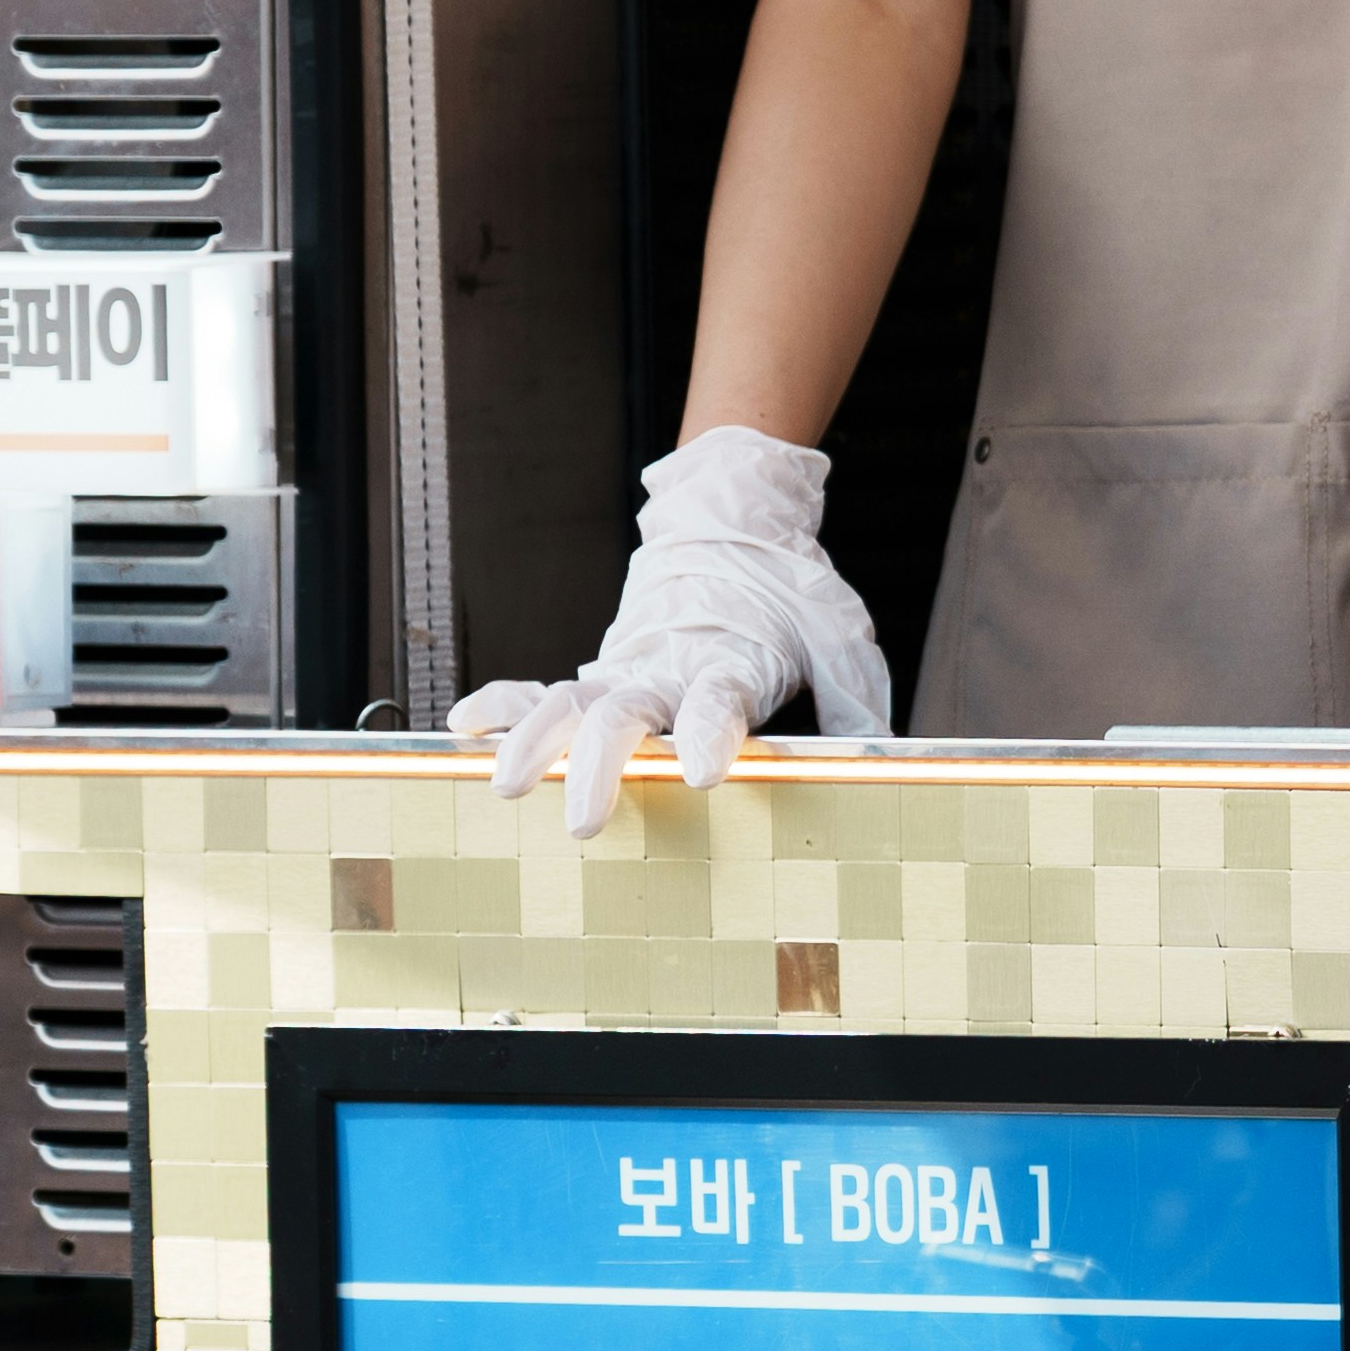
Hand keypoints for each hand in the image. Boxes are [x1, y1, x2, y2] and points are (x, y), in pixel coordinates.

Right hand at [461, 427, 893, 830]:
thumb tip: (886, 755)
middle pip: (625, 716)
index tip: (704, 773)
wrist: (734, 528)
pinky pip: (542, 690)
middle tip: (579, 822)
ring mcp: (628, 669)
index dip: (711, 735)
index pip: (720, 702)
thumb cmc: (793, 595)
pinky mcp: (604, 672)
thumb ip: (858, 699)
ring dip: (533, 743)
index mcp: (733, 662)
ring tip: (504, 785)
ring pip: (569, 705)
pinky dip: (503, 705)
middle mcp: (670, 668)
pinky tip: (463, 730)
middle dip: (599, 767)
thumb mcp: (843, 639)